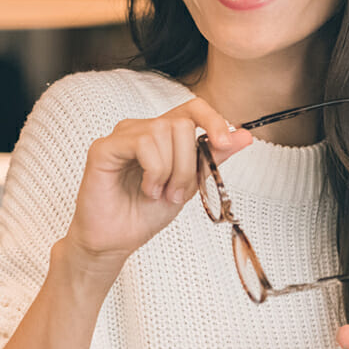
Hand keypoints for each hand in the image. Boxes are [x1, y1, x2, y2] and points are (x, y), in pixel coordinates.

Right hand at [63, 97, 252, 287]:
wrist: (116, 241)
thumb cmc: (144, 213)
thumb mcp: (189, 184)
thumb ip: (212, 157)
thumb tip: (244, 135)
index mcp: (163, 134)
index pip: (193, 108)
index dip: (213, 120)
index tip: (226, 143)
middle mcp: (142, 128)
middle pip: (182, 124)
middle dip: (187, 164)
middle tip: (175, 193)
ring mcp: (122, 135)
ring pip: (163, 132)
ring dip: (170, 171)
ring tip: (158, 193)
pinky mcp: (104, 147)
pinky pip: (143, 143)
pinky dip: (154, 170)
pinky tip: (146, 189)